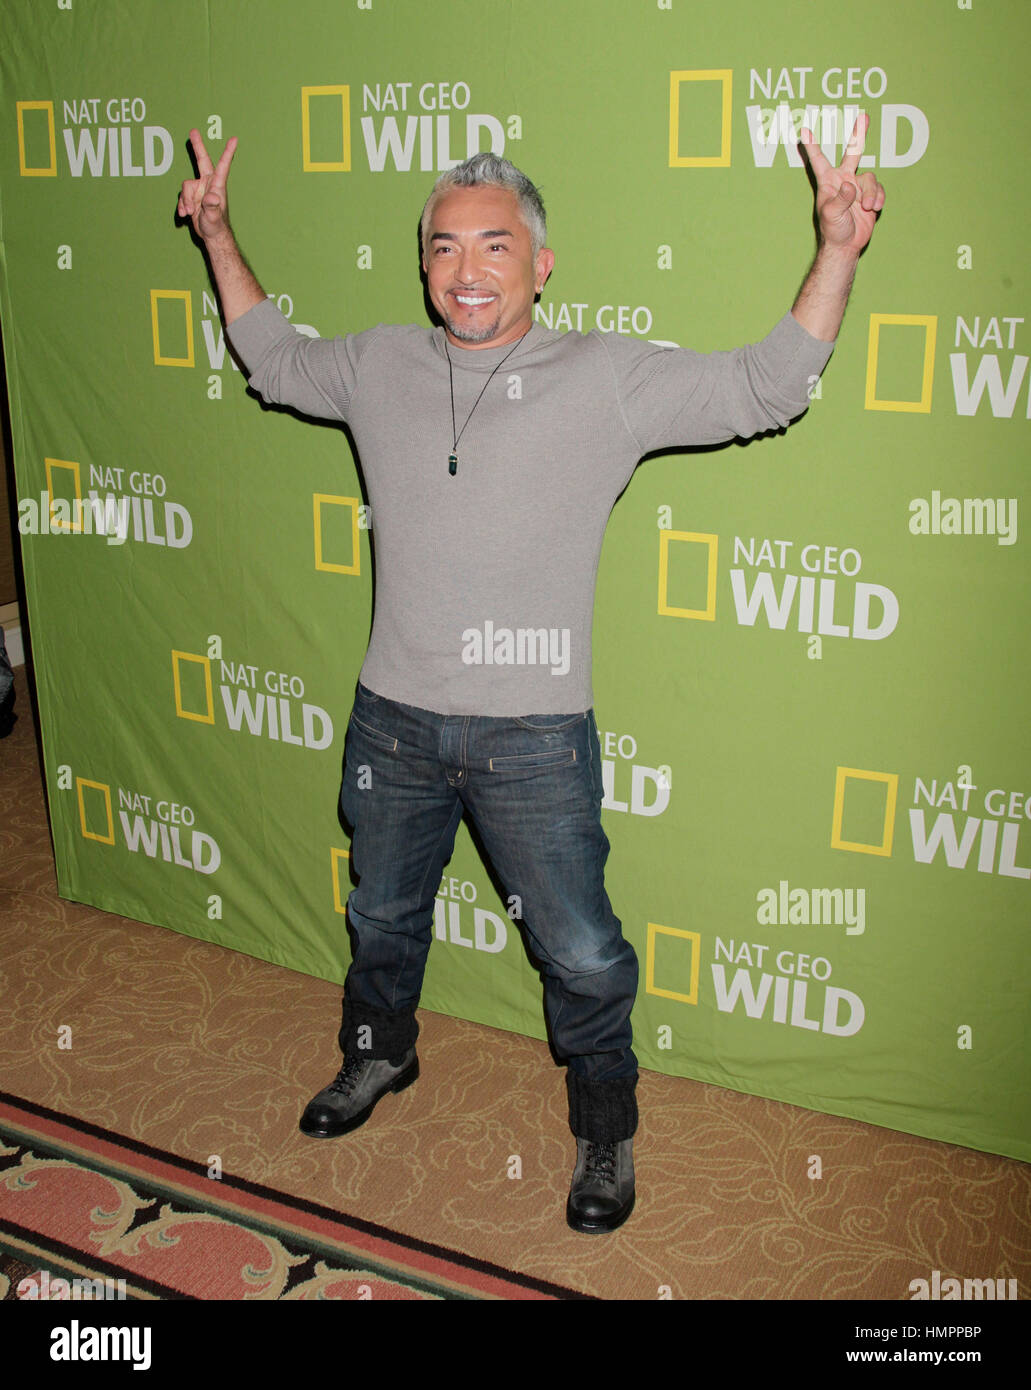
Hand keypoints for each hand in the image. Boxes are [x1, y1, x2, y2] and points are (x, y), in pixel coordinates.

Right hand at [177, 129, 236, 241]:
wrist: (211, 235)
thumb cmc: (216, 226)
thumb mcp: (214, 217)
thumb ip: (212, 207)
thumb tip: (212, 198)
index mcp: (217, 186)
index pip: (223, 166)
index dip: (228, 152)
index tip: (234, 139)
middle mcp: (208, 184)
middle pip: (201, 161)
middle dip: (197, 146)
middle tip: (193, 131)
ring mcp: (199, 190)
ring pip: (185, 186)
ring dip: (185, 200)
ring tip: (190, 212)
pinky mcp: (191, 196)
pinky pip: (181, 196)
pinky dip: (182, 205)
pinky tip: (185, 214)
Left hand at [800, 113, 884, 256]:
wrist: (846, 244)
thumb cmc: (832, 230)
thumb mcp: (831, 215)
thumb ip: (840, 199)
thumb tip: (850, 185)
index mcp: (828, 182)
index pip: (819, 160)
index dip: (812, 146)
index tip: (804, 130)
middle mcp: (844, 179)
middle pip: (853, 152)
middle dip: (859, 134)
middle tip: (864, 116)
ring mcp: (858, 186)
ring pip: (870, 177)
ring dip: (871, 193)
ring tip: (868, 207)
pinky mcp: (870, 195)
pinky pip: (878, 188)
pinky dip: (878, 197)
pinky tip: (874, 208)